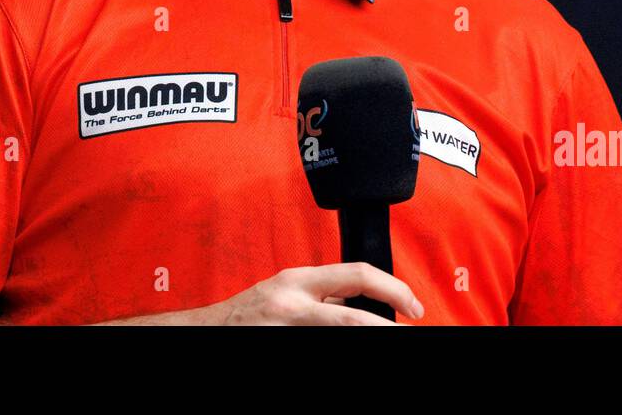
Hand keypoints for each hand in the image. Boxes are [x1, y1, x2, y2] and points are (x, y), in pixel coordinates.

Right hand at [210, 262, 423, 324]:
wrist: (208, 332)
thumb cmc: (247, 314)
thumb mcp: (286, 292)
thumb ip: (322, 294)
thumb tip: (363, 301)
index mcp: (299, 281)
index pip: (358, 275)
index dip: (393, 289)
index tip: (412, 304)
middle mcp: (293, 303)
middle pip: (354, 314)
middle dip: (388, 325)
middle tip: (412, 323)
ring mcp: (288, 327)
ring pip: (342, 331)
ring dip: (368, 334)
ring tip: (389, 337)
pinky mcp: (284, 345)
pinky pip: (322, 345)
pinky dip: (343, 345)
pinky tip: (349, 345)